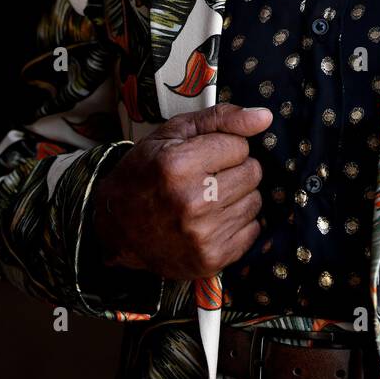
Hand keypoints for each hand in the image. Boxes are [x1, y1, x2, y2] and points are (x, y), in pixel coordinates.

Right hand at [91, 103, 272, 281]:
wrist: (115, 227)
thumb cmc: (144, 173)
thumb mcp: (173, 133)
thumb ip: (221, 118)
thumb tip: (264, 118)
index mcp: (179, 165)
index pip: (240, 146)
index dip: (224, 147)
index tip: (203, 155)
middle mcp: (192, 203)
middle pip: (252, 173)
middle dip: (234, 170)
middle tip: (206, 176)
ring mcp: (202, 235)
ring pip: (255, 201)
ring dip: (237, 197)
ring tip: (207, 198)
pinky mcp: (211, 260)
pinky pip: (253, 230)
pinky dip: (237, 223)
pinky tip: (212, 220)